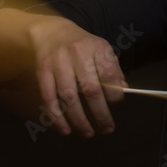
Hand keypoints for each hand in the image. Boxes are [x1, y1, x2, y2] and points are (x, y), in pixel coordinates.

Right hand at [29, 18, 126, 137]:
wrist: (52, 32)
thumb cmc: (83, 46)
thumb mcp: (102, 51)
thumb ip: (113, 71)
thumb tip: (124, 91)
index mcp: (97, 48)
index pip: (109, 75)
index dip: (115, 95)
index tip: (116, 107)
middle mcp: (78, 54)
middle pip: (90, 89)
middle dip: (100, 114)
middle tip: (107, 129)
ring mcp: (58, 63)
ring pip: (68, 97)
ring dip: (78, 119)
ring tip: (87, 134)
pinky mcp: (42, 71)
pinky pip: (49, 98)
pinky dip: (56, 117)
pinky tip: (64, 129)